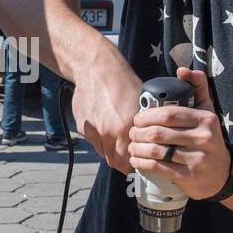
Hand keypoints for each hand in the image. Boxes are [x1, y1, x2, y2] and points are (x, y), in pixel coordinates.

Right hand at [70, 53, 141, 174]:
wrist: (96, 69)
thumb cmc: (123, 83)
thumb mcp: (141, 103)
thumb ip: (143, 126)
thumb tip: (150, 142)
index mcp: (125, 128)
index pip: (129, 161)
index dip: (134, 163)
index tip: (138, 160)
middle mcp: (107, 133)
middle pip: (115, 162)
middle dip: (122, 162)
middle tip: (129, 156)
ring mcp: (93, 131)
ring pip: (103, 153)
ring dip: (110, 150)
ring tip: (117, 139)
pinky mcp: (82, 127)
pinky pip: (94, 141)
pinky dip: (100, 139)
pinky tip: (105, 125)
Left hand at [128, 66, 230, 200]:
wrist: (222, 172)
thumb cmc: (207, 137)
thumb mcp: (207, 111)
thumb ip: (197, 87)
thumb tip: (181, 69)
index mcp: (205, 119)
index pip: (169, 114)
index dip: (147, 116)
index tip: (137, 119)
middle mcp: (204, 138)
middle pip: (160, 133)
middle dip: (139, 133)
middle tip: (131, 134)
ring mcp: (197, 159)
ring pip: (157, 151)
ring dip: (138, 149)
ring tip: (132, 147)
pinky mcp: (189, 176)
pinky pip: (159, 168)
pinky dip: (143, 163)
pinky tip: (136, 160)